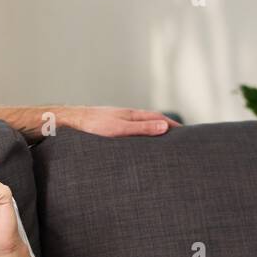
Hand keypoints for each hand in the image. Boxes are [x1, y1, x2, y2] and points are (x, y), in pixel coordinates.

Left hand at [57, 106, 179, 137]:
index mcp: (132, 115)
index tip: (186, 132)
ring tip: (161, 140)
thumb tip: (165, 126)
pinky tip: (135, 141)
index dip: (173, 125)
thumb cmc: (93, 125)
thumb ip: (142, 128)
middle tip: (178, 137)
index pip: (158, 118)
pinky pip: (129, 130)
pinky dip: (138, 135)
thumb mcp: (120, 128)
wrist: (70, 121)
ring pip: (139, 125)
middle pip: (151, 120)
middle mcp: (126, 115)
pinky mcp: (108, 127)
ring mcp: (117, 120)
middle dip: (165, 127)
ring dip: (151, 130)